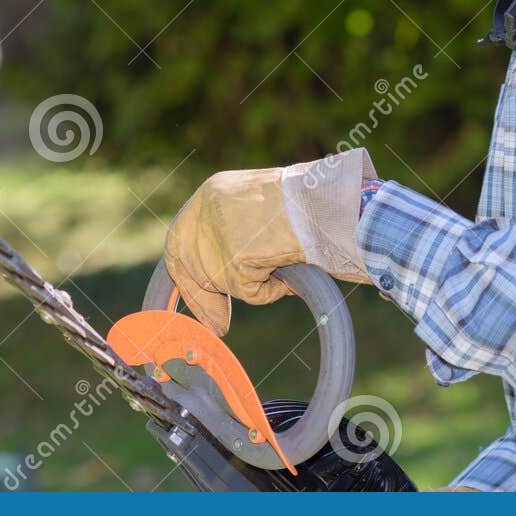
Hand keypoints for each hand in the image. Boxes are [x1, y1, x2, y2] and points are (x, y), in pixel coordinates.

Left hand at [162, 149, 375, 334]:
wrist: (334, 202)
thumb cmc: (311, 206)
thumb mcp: (261, 208)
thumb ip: (237, 230)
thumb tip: (223, 273)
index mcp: (215, 190)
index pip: (181, 238)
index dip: (188, 274)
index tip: (200, 299)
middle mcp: (208, 206)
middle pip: (188, 265)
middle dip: (203, 300)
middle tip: (220, 326)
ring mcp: (219, 231)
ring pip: (222, 281)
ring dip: (252, 286)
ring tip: (283, 264)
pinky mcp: (235, 256)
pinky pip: (249, 291)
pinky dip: (270, 289)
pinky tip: (288, 266)